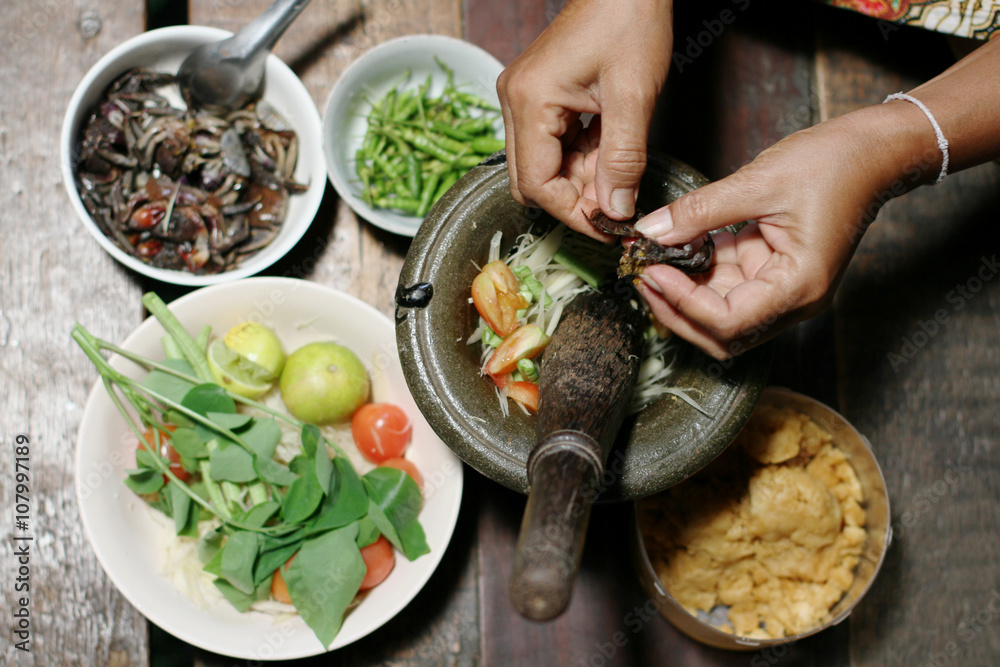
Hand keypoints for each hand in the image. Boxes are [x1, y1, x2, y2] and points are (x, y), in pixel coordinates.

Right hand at [496, 0, 672, 238]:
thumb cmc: (629, 21)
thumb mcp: (634, 97)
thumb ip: (623, 160)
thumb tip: (615, 211)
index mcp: (529, 100)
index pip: (537, 183)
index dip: (572, 212)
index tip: (607, 228)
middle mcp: (515, 100)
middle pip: (531, 179)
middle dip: (573, 198)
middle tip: (615, 205)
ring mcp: (524, 97)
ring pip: (542, 165)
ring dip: (579, 178)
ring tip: (618, 174)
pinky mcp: (538, 95)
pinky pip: (551, 144)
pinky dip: (579, 158)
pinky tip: (608, 152)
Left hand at [631, 103, 937, 358]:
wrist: (875, 150)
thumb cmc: (834, 163)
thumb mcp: (757, 182)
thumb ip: (699, 213)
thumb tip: (650, 232)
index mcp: (799, 287)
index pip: (728, 322)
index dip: (683, 303)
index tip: (652, 272)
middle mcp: (795, 300)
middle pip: (722, 333)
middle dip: (677, 309)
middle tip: (643, 276)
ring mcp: (786, 291)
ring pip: (722, 314)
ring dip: (686, 292)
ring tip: (656, 258)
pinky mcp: (777, 274)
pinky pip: (731, 287)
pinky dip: (704, 272)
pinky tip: (684, 245)